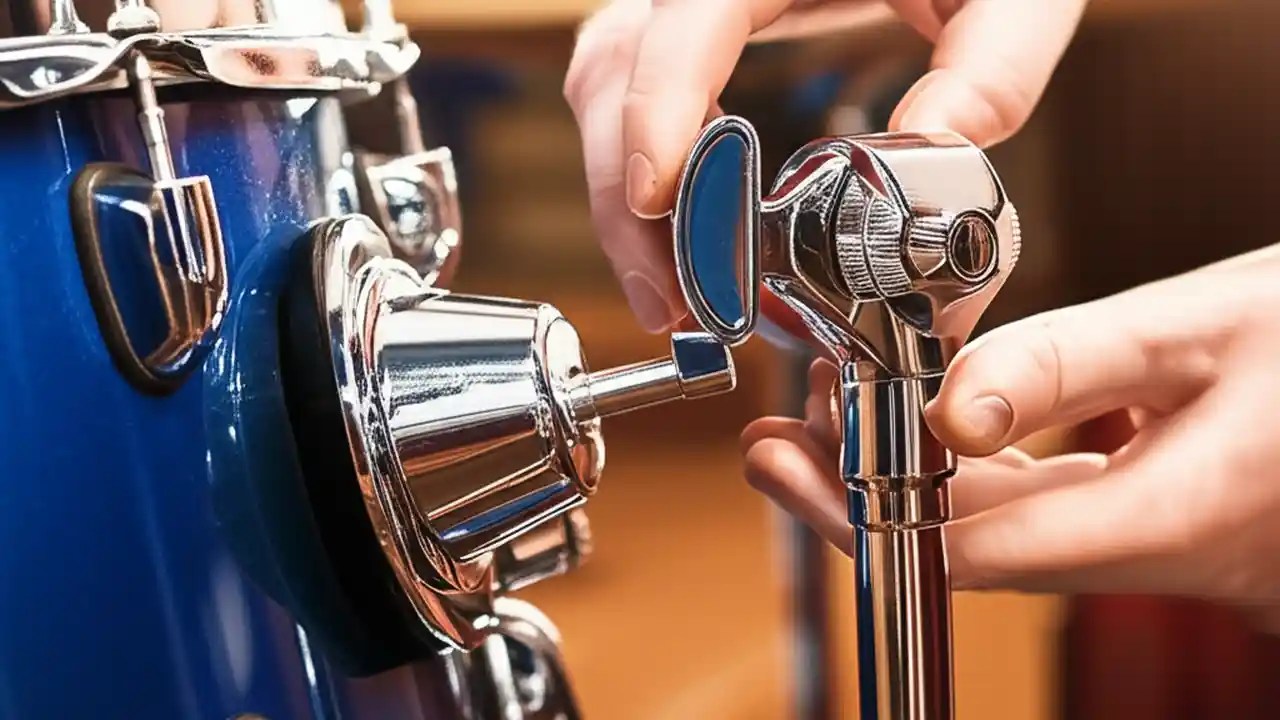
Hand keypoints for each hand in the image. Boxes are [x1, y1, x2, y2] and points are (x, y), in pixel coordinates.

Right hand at [564, 0, 1088, 331]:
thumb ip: (989, 72)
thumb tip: (923, 162)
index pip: (683, 19)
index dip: (657, 108)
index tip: (657, 199)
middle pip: (615, 67)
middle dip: (625, 195)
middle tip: (672, 299)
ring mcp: (696, 3)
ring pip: (608, 91)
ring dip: (627, 202)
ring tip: (675, 299)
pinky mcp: (699, 33)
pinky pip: (639, 101)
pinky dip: (653, 181)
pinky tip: (691, 246)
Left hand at [742, 245, 1279, 630]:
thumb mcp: (1206, 324)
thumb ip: (1071, 363)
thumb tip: (945, 405)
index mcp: (1181, 515)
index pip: (979, 553)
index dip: (871, 513)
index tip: (800, 460)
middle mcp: (1174, 558)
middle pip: (980, 549)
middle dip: (871, 496)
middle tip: (790, 442)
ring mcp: (1177, 556)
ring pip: (1019, 532)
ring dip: (923, 482)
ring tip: (838, 424)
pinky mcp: (1179, 533)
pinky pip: (1065, 514)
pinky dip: (992, 477)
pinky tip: (944, 430)